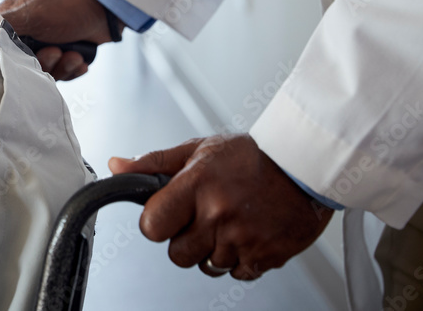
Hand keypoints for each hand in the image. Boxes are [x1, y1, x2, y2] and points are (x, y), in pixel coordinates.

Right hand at [0, 0, 119, 79]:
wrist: (105, 11)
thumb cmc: (66, 7)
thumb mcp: (31, 13)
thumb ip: (5, 26)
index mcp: (11, 21)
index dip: (9, 55)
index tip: (23, 56)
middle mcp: (25, 35)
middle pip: (22, 65)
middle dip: (43, 63)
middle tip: (55, 52)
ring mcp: (45, 47)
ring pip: (43, 73)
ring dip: (62, 67)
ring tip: (73, 54)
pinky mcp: (63, 57)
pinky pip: (62, 75)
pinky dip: (72, 69)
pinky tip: (80, 60)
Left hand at [109, 134, 333, 279]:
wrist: (305, 165)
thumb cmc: (252, 155)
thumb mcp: (198, 149)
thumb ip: (154, 162)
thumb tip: (118, 167)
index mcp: (196, 185)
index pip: (152, 226)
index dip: (157, 222)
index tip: (167, 214)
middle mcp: (218, 214)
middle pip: (177, 254)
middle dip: (185, 238)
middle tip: (204, 216)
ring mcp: (243, 238)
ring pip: (206, 266)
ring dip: (213, 249)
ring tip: (230, 221)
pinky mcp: (266, 257)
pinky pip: (237, 273)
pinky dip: (240, 259)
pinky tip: (247, 233)